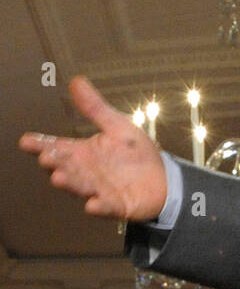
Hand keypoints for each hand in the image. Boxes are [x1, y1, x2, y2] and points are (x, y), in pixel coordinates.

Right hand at [18, 76, 167, 220]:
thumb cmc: (136, 155)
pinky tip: (92, 205)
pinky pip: (106, 207)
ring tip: (58, 178)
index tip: (27, 141)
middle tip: (46, 157)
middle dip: (56, 163)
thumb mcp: (117, 127)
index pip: (58, 147)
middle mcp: (86, 172)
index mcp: (83, 153)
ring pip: (81, 186)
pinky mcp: (117, 205)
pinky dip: (100, 206)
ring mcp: (99, 190)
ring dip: (70, 183)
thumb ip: (95, 108)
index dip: (42, 145)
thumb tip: (77, 81)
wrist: (164, 180)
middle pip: (66, 167)